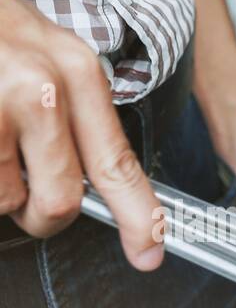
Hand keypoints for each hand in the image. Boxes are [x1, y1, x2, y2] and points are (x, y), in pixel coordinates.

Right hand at [0, 0, 162, 267]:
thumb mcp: (46, 54)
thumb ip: (76, 116)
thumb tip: (94, 184)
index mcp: (77, 72)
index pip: (117, 163)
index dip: (138, 218)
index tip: (149, 253)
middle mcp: (42, 90)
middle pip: (60, 201)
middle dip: (41, 214)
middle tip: (23, 192)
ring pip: (5, 198)